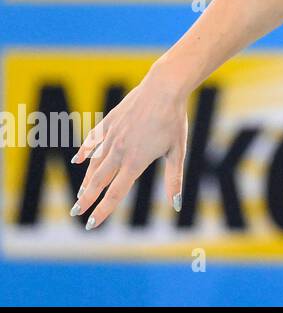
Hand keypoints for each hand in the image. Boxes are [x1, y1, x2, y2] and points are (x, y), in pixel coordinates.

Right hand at [70, 66, 190, 228]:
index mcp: (135, 161)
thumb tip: (176, 204)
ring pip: (94, 164)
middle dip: (87, 199)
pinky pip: (92, 142)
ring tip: (80, 194)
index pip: (115, 193)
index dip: (103, 210)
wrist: (163, 89)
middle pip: (98, 181)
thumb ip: (174, 179)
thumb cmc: (174, 120)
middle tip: (75, 212)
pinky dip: (84, 153)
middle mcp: (119, 151)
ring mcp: (111, 136)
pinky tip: (78, 161)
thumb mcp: (177, 151)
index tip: (91, 224)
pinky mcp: (108, 123)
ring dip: (86, 180)